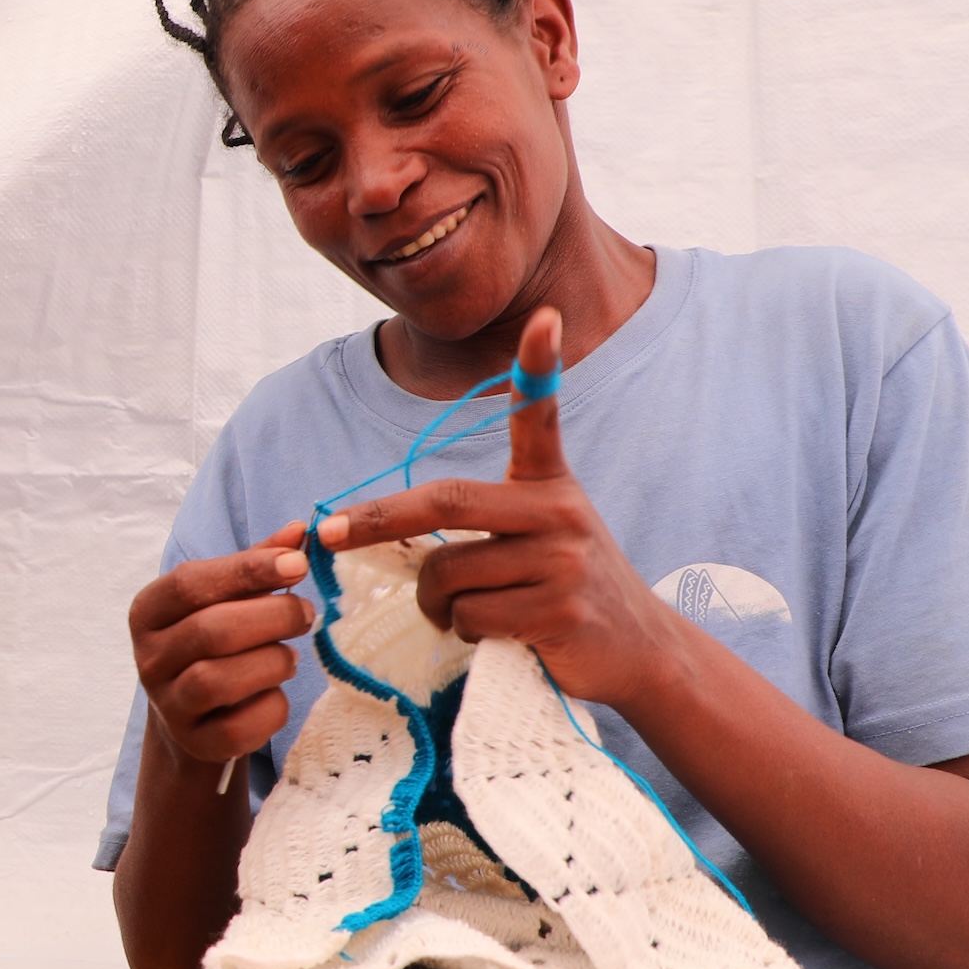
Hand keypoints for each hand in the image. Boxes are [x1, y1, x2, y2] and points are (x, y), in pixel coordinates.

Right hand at [127, 523, 314, 765]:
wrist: (196, 716)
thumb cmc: (215, 643)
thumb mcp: (226, 599)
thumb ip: (257, 565)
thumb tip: (300, 530)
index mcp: (150, 611)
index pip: (191, 583)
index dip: (247, 571)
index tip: (297, 563)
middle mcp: (149, 658)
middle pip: (211, 631)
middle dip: (272, 617)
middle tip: (306, 613)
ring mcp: (168, 704)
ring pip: (219, 680)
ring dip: (272, 662)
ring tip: (290, 656)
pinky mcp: (195, 742)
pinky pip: (238, 727)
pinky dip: (271, 708)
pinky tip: (277, 693)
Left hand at [313, 307, 681, 705]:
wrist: (637, 650)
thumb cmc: (565, 587)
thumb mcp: (542, 533)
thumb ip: (488, 516)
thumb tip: (384, 524)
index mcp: (550, 484)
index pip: (541, 418)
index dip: (541, 366)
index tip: (546, 317)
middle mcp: (560, 512)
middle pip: (447, 503)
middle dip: (377, 519)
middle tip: (330, 534)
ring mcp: (562, 561)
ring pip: (447, 575)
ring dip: (433, 603)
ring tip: (466, 611)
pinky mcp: (558, 610)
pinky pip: (468, 617)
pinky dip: (461, 631)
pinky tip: (498, 634)